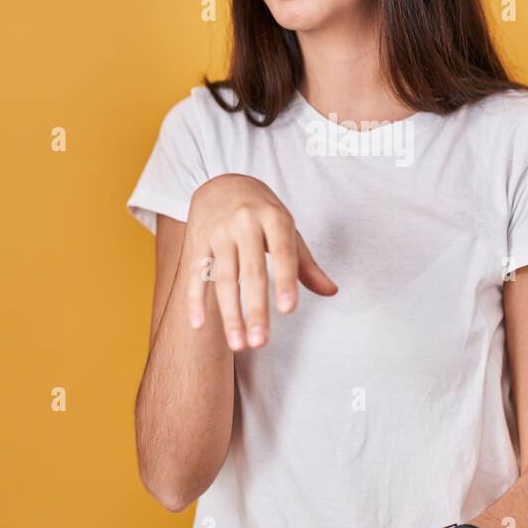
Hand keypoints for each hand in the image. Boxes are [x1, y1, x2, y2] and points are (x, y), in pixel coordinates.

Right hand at [185, 173, 337, 350]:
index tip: (288, 311)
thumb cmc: (263, 213)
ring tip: (238, 344)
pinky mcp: (197, 239)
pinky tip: (200, 325)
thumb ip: (306, 264)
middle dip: (255, 309)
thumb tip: (332, 291)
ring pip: (223, 278)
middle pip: (250, 272)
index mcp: (274, 218)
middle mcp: (245, 222)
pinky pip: (196, 274)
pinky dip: (196, 300)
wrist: (222, 183)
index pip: (283, 254)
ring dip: (229, 314)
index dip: (285, 282)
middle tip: (260, 343)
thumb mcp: (288, 229)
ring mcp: (218, 231)